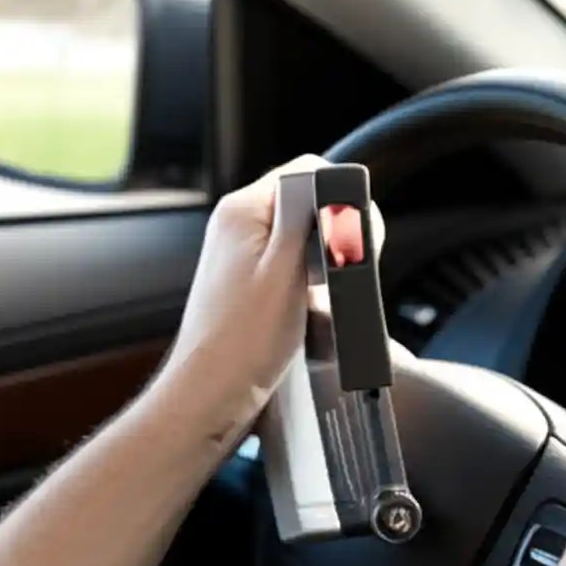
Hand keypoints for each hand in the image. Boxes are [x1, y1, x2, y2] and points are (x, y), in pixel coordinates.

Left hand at [154, 155, 384, 454]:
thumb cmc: (242, 342)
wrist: (211, 393)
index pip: (308, 171)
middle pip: (308, 205)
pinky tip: (308, 314)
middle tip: (337, 276)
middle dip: (333, 238)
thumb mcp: (286, 268)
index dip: (341, 199)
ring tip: (317, 301)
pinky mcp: (249, 284)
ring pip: (305, 240)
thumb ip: (307, 216)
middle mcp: (237, 225)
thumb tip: (330, 177)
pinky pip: (293, 269)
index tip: (353, 237)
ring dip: (323, 267)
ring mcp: (241, 255)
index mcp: (243, 210)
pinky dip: (310, 288)